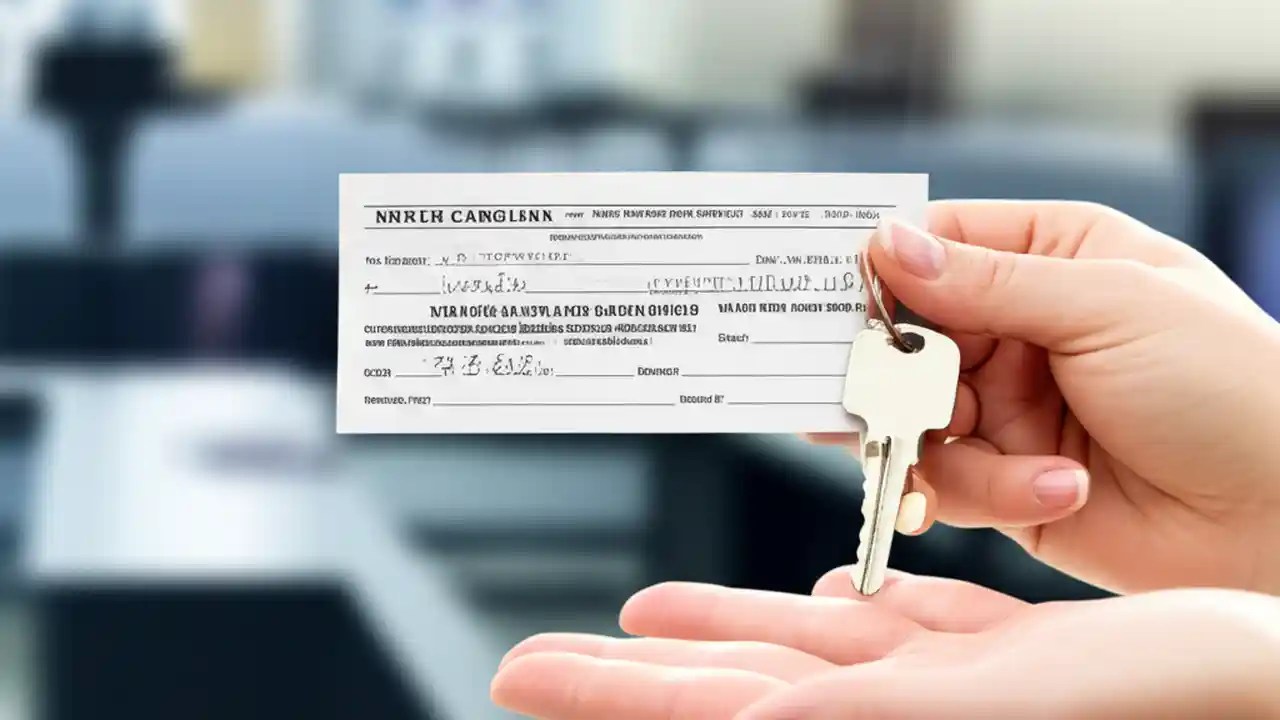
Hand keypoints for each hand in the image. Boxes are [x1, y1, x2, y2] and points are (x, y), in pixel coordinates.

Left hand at [492, 570, 1279, 718]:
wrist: (1274, 685)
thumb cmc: (1175, 702)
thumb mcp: (1005, 697)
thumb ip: (880, 702)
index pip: (708, 712)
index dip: (609, 697)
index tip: (524, 674)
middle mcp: (898, 715)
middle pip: (730, 683)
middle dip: (630, 672)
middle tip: (536, 656)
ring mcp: (952, 688)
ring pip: (806, 651)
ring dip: (724, 631)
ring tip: (648, 616)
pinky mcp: (1007, 664)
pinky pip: (907, 633)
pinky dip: (856, 613)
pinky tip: (822, 601)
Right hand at [811, 202, 1279, 593]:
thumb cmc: (1229, 387)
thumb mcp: (1109, 306)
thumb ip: (988, 283)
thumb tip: (886, 244)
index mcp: (1055, 258)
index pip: (939, 242)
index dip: (883, 265)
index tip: (835, 295)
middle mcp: (1022, 330)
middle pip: (907, 336)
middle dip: (893, 369)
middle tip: (873, 392)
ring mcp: (1011, 407)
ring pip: (913, 416)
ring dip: (945, 442)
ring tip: (999, 456)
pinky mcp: (1006, 482)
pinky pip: (949, 481)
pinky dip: (988, 492)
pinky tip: (1060, 488)